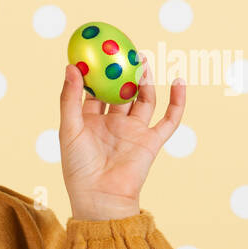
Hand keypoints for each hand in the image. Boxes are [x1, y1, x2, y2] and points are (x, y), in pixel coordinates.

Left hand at [58, 56, 184, 220]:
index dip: (98, 73)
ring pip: (143, 100)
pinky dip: (177, 101)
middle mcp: (113, 124)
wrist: (100, 197)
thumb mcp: (69, 129)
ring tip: (143, 61)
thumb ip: (69, 99)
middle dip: (124, 73)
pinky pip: (169, 118)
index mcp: (90, 122)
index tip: (98, 51)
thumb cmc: (78, 168)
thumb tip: (70, 66)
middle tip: (125, 50)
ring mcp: (134, 132)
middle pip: (122, 93)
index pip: (95, 92)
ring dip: (145, 81)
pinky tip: (179, 81)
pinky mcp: (151, 141)